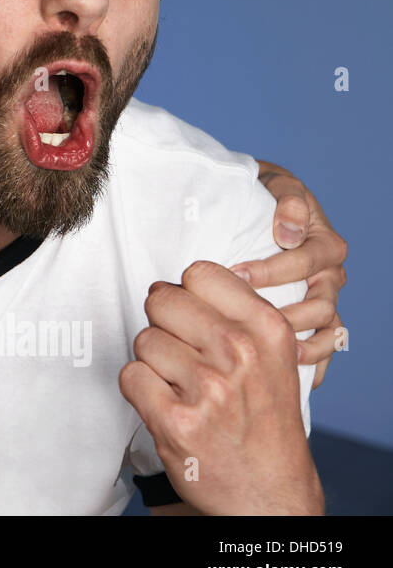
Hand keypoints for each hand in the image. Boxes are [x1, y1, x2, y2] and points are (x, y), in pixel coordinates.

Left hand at [119, 261, 323, 514]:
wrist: (270, 493)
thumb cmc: (265, 420)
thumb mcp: (274, 356)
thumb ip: (234, 314)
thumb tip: (175, 281)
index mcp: (267, 329)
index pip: (199, 273)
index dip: (187, 294)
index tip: (195, 319)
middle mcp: (239, 353)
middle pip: (162, 299)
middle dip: (164, 324)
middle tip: (182, 355)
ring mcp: (207, 388)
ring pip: (144, 339)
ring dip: (154, 363)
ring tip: (182, 388)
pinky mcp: (175, 420)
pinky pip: (131, 376)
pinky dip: (140, 391)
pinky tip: (167, 406)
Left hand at [237, 160, 347, 387]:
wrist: (264, 204)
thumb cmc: (268, 193)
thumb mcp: (279, 186)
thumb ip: (289, 201)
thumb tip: (288, 232)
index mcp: (325, 244)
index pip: (307, 261)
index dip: (273, 269)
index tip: (238, 274)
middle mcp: (330, 275)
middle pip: (320, 303)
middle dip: (285, 315)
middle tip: (248, 324)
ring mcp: (325, 299)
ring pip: (326, 329)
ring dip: (302, 343)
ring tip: (272, 357)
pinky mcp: (316, 319)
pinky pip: (326, 347)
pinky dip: (316, 363)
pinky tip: (300, 381)